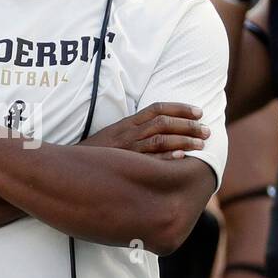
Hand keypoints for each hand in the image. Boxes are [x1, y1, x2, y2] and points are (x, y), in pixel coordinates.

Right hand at [80, 101, 209, 158]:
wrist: (70, 169)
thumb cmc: (96, 154)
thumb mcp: (113, 135)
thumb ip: (134, 130)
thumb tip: (160, 129)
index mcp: (126, 123)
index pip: (157, 108)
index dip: (180, 108)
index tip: (198, 111)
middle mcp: (128, 133)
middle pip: (163, 123)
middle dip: (188, 125)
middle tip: (207, 130)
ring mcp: (127, 150)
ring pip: (160, 140)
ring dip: (184, 140)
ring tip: (202, 144)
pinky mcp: (124, 167)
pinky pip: (149, 161)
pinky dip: (167, 159)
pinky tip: (183, 158)